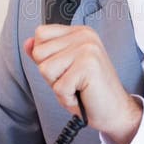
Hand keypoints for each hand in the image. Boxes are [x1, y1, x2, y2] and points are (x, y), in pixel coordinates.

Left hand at [24, 24, 142, 143]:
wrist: (115, 111)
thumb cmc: (90, 92)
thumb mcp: (63, 70)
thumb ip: (46, 55)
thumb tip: (27, 44)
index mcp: (78, 32)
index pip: (40, 34)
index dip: (45, 57)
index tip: (66, 68)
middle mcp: (84, 36)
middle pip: (39, 53)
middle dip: (51, 74)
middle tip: (73, 80)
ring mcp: (87, 49)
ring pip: (46, 69)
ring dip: (58, 86)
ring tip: (77, 87)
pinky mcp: (89, 66)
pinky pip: (59, 87)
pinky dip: (67, 98)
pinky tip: (82, 95)